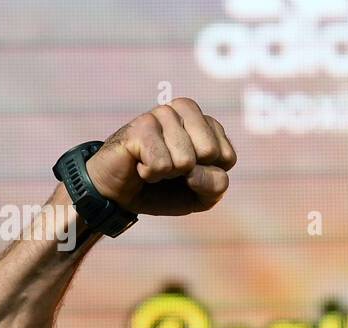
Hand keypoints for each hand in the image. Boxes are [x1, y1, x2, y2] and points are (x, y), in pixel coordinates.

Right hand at [84, 98, 236, 215]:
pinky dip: (150, 174)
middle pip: (211, 152)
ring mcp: (162, 114)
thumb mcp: (201, 196)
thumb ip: (216, 185)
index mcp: (206, 123)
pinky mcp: (140, 125)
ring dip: (167, 174)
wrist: (119, 194)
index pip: (228, 157)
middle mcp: (185, 111)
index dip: (209, 177)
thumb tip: (193, 170)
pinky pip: (162, 164)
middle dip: (192, 173)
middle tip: (171, 169)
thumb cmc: (164, 190)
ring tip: (153, 164)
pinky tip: (139, 164)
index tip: (190, 175)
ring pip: (186, 159)